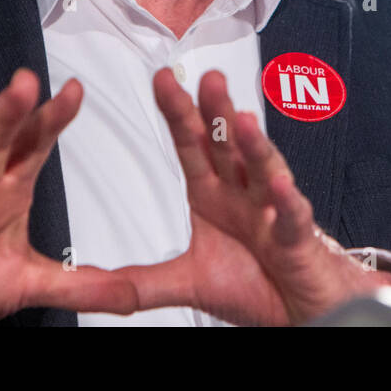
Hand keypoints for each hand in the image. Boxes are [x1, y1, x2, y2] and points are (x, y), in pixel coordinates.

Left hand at [116, 69, 390, 325]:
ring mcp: (272, 213)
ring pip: (262, 170)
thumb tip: (88, 284)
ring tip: (240, 119)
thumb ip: (137, 282)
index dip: (178, 114)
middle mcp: (243, 195)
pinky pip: (292, 217)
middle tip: (207, 78)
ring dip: (253, 145)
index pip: (192, 147)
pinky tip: (277, 185)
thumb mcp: (185, 283)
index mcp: (214, 196)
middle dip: (216, 113)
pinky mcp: (297, 240)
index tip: (162, 80)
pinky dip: (286, 201)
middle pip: (228, 146)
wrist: (301, 311)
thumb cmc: (254, 286)